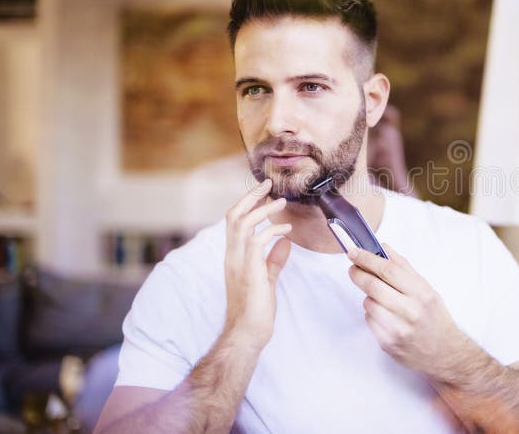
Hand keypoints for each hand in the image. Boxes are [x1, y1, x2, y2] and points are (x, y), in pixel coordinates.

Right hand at [223, 178, 291, 349]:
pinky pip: (258, 241)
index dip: (247, 204)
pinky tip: (287, 230)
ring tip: (281, 201)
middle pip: (233, 215)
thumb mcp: (267, 278)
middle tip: (267, 183)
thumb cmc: (256, 310)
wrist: (248, 333)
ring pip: (242, 223)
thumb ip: (274, 259)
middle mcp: (232, 256)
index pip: (234, 222)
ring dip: (263, 209)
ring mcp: (238, 262)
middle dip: (250, 197)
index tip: (264, 192)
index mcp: (234, 256)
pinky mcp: (249, 270)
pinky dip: (273, 231)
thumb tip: (286, 242)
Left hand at [347, 244, 469, 380]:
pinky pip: (368, 320)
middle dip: (358, 273)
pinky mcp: (387, 344)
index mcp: (421, 294)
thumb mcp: (426, 288)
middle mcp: (411, 311)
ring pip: (368, 303)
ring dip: (368, 296)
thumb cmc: (434, 317)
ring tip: (379, 298)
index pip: (388, 270)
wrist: (444, 352)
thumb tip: (383, 247)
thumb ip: (403, 267)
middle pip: (373, 286)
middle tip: (353, 269)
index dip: (367, 259)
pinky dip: (371, 313)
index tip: (354, 252)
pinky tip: (383, 315)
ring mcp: (398, 329)